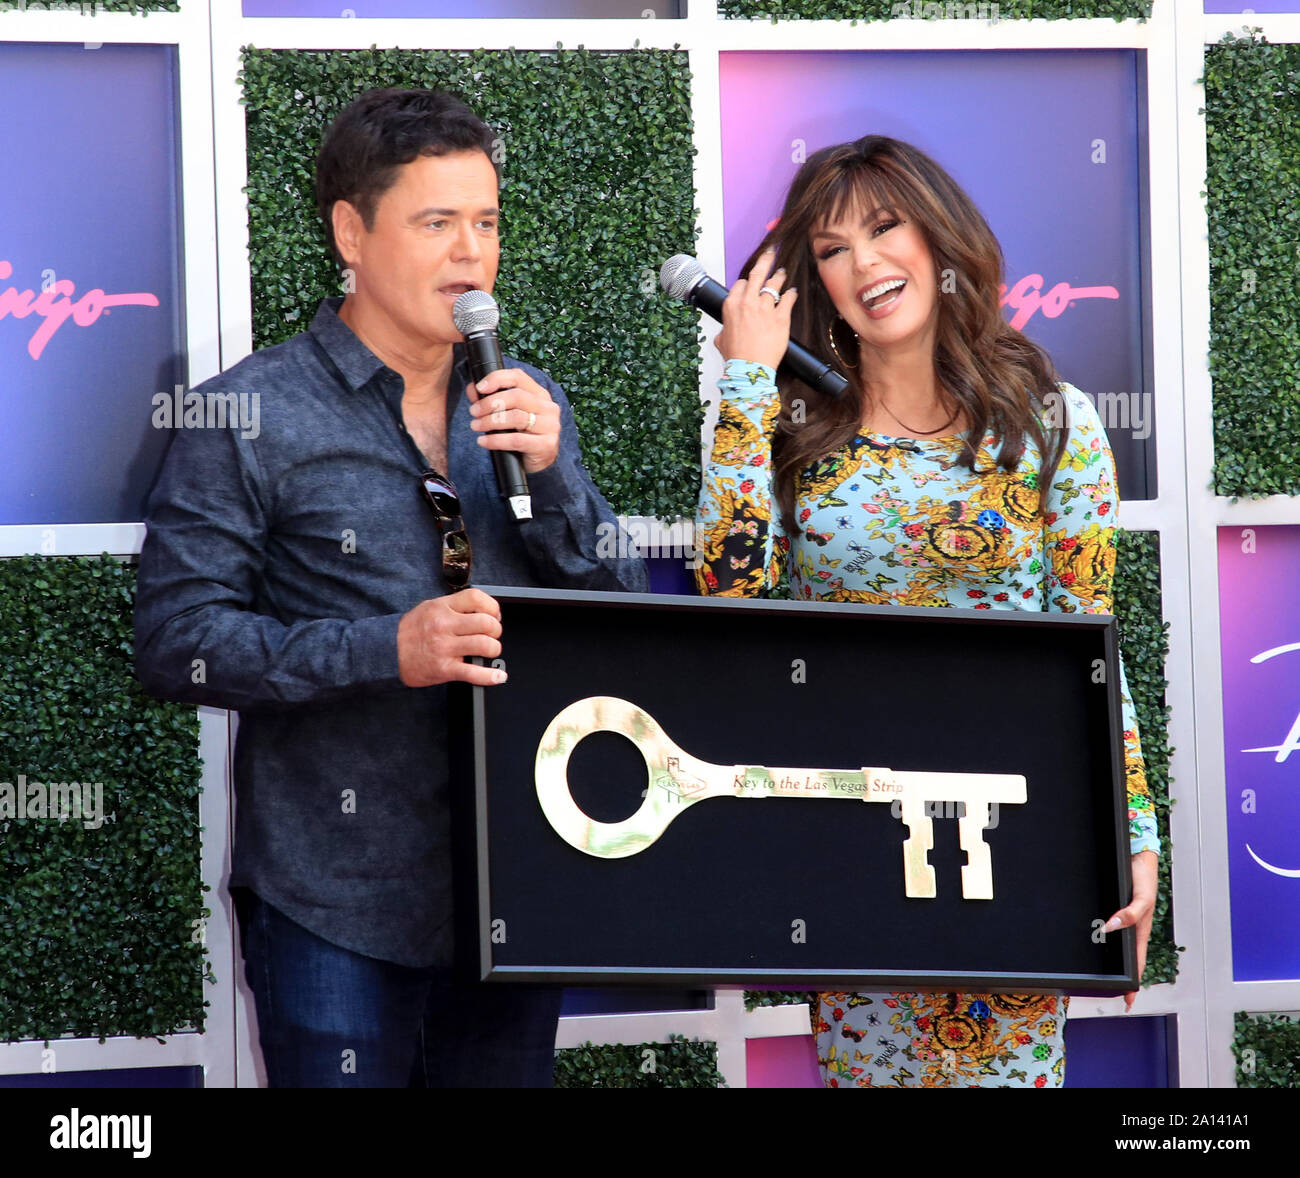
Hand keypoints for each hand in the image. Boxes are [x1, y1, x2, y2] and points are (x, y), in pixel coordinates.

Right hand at [396, 589, 505, 687]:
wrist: (387, 652)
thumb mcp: (429, 608)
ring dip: (494, 649)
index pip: (476, 598)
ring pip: (485, 645)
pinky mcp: (444, 668)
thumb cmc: (411, 631)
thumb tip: (482, 611)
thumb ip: (454, 607)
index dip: (492, 607)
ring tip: (490, 651)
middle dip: (496, 630)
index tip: (495, 615)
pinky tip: (499, 676)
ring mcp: (444, 648)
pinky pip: (473, 673)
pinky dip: (490, 676)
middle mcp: (444, 625)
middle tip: (492, 635)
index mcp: (442, 608)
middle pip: (486, 623)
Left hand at [467, 367, 560, 473]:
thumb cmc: (523, 433)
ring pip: (516, 418)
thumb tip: (472, 389)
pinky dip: (496, 440)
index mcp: (540, 394)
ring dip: (490, 421)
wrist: (540, 460)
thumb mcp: (509, 413)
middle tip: (474, 412)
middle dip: (490, 403)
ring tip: (475, 426)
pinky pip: (516, 440)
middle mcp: (548, 407)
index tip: (479, 388)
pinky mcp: (546, 444)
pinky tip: (483, 441)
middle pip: (516, 396)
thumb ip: (492, 399)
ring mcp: (550, 426)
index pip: (518, 377)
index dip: (497, 379)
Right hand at [713, 246, 798, 370]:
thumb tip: (725, 331)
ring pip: (774, 284)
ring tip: (782, 273)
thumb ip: (724, 329)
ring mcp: (765, 309)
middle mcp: (748, 303)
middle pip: (758, 273)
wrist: (748, 369)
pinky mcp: (781, 318)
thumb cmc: (735, 357)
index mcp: (732, 306)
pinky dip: (791, 294)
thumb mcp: (721, 340)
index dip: (746, 284)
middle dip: (765, 260)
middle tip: (770, 252)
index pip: (740, 284)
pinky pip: (788, 299)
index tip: (750, 284)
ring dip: (779, 277)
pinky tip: (792, 292)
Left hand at [1104, 849, 1157, 1010]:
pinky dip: (1103, 937)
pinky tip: (1094, 940)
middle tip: (1111, 992)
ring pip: (1117, 943)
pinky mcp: (1114, 908)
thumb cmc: (1143, 876)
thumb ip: (1129, 914)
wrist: (1136, 854)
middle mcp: (1132, 927)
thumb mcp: (1141, 898)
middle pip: (1127, 957)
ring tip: (1104, 973)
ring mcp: (1123, 918)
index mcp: (1141, 929)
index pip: (1137, 962)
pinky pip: (1109, 927)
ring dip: (1111, 958)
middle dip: (1122, 976)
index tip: (1127, 1000)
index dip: (1133, 982)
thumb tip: (1110, 927)